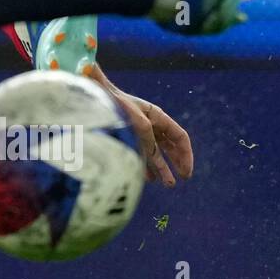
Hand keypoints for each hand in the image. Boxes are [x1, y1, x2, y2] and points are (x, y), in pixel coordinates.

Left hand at [89, 62, 192, 186]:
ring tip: (168, 184)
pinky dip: (146, 165)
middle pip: (171, 145)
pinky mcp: (126, 136)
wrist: (93, 94)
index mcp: (157, 116)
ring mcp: (138, 130)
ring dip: (163, 168)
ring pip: (156, 152)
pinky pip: (141, 153)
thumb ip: (148, 139)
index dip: (185, 154)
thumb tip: (153, 156)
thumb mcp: (136, 121)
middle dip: (178, 162)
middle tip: (183, 178)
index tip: (186, 172)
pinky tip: (148, 177)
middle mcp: (150, 123)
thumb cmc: (115, 103)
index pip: (179, 136)